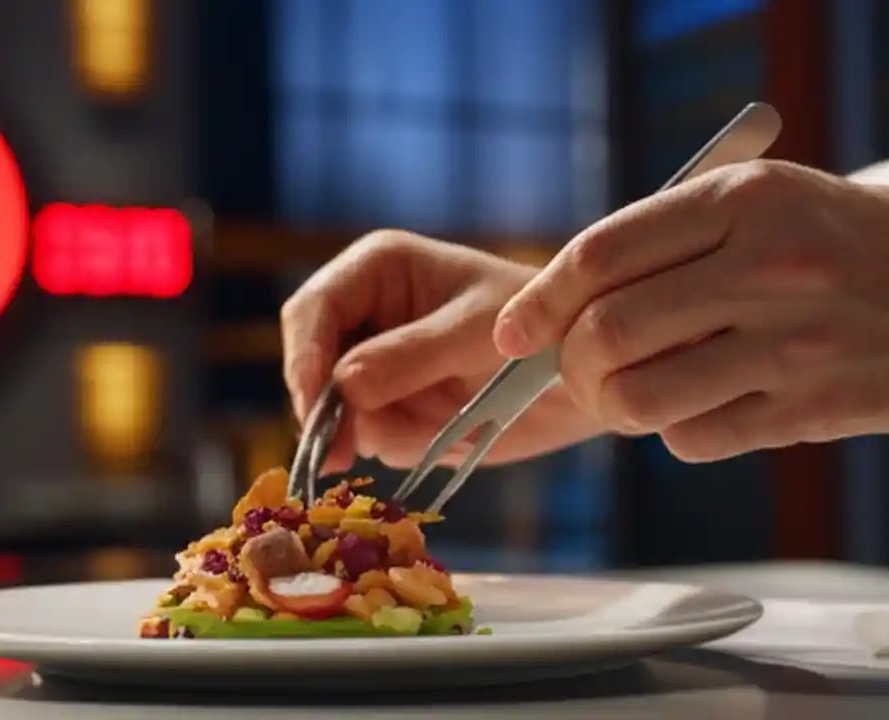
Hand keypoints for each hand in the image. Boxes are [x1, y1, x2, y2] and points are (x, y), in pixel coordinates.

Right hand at [282, 230, 602, 472]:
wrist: (583, 378)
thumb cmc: (539, 329)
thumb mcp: (478, 334)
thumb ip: (410, 358)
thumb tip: (342, 387)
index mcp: (377, 271)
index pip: (313, 310)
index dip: (304, 359)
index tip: (315, 409)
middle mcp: (366, 315)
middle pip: (309, 363)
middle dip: (323, 409)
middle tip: (339, 456)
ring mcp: (375, 366)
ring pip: (335, 410)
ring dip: (372, 431)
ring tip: (434, 430)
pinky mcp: (392, 409)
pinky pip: (370, 438)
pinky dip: (399, 446)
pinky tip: (444, 436)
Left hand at [493, 160, 888, 460]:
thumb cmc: (840, 241)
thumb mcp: (761, 202)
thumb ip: (667, 242)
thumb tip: (557, 309)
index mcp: (743, 200)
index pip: (601, 254)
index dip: (538, 300)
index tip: (512, 332)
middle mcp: (767, 267)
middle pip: (608, 333)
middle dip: (567, 363)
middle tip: (571, 368)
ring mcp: (794, 344)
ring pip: (640, 398)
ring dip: (610, 405)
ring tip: (623, 390)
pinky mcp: (813, 407)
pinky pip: (694, 439)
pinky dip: (673, 430)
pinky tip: (696, 405)